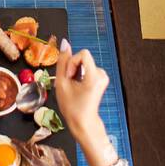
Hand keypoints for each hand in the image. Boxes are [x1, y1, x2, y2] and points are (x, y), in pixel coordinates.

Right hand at [54, 39, 113, 164]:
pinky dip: (80, 75)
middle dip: (73, 67)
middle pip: (83, 58)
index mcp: (95, 76)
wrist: (83, 123)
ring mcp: (103, 77)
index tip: (69, 77)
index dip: (72, 62)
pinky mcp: (101, 79)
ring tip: (72, 87)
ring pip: (84, 63)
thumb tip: (65, 42)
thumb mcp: (62, 84)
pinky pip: (87, 68)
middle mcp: (102, 74)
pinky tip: (77, 87)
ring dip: (75, 72)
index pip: (83, 54)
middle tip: (69, 84)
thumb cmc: (72, 107)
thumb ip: (62, 61)